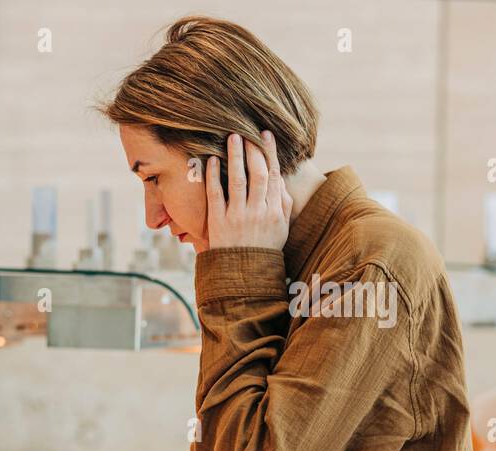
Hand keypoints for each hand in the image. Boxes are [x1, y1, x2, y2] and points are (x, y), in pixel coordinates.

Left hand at [206, 130, 291, 250]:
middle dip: (254, 150)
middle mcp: (257, 212)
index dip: (270, 153)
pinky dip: (214, 176)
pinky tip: (212, 160)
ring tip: (232, 137)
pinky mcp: (218, 222)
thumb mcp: (281, 227)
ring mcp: (237, 216)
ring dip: (236, 157)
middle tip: (248, 131)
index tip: (266, 135)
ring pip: (238, 181)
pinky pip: (216, 195)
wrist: (244, 274)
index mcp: (274, 211)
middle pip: (257, 174)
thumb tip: (279, 178)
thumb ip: (282, 202)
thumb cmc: (264, 248)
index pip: (273, 175)